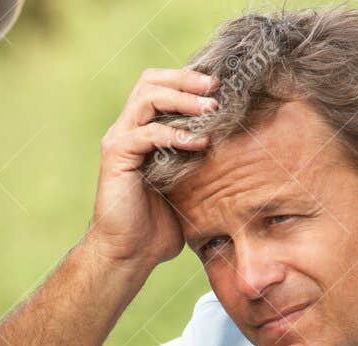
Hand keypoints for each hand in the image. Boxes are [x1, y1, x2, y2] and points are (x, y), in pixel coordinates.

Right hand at [87, 67, 218, 268]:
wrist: (128, 253)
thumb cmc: (158, 226)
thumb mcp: (187, 185)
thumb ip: (200, 160)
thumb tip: (240, 148)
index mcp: (141, 130)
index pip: (161, 86)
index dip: (189, 79)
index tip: (222, 85)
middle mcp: (126, 129)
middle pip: (151, 81)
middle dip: (187, 79)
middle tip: (217, 87)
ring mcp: (120, 141)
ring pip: (147, 97)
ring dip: (183, 98)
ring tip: (211, 108)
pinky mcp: (117, 157)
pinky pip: (147, 133)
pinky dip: (175, 133)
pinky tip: (199, 143)